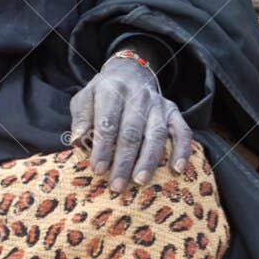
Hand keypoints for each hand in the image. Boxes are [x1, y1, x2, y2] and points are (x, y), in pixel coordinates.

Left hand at [70, 52, 193, 192]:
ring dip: (149, 160)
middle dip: (123, 161)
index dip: (103, 148)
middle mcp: (137, 96)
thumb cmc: (103, 93)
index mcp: (112, 91)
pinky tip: (178, 169)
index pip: (108, 123)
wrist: (130, 73)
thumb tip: (76, 140)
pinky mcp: (172, 111)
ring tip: (140, 181)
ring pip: (156, 134)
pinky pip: (182, 131)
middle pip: (132, 132)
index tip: (98, 169)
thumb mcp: (85, 99)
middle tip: (117, 185)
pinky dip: (182, 150)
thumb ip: (81, 119)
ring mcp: (158, 104)